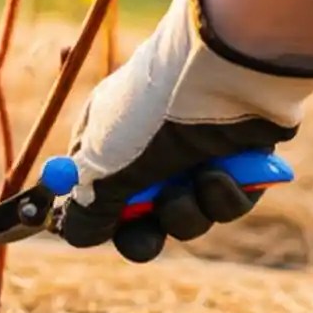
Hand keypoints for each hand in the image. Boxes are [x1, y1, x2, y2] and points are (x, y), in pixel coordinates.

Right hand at [58, 0, 312, 261]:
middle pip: (143, 214)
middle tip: (147, 239)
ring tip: (192, 183)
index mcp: (110, 136)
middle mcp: (152, 145)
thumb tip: (74, 234)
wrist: (227, 73)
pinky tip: (223, 169)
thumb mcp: (104, 169)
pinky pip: (226, 202)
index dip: (95, 214)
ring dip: (185, 212)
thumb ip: (86, 210)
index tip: (96, 232)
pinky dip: (222, 195)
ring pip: (186, 216)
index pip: (96, 187)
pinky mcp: (238, 160)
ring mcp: (196, 154)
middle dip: (143, 231)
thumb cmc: (153, 115)